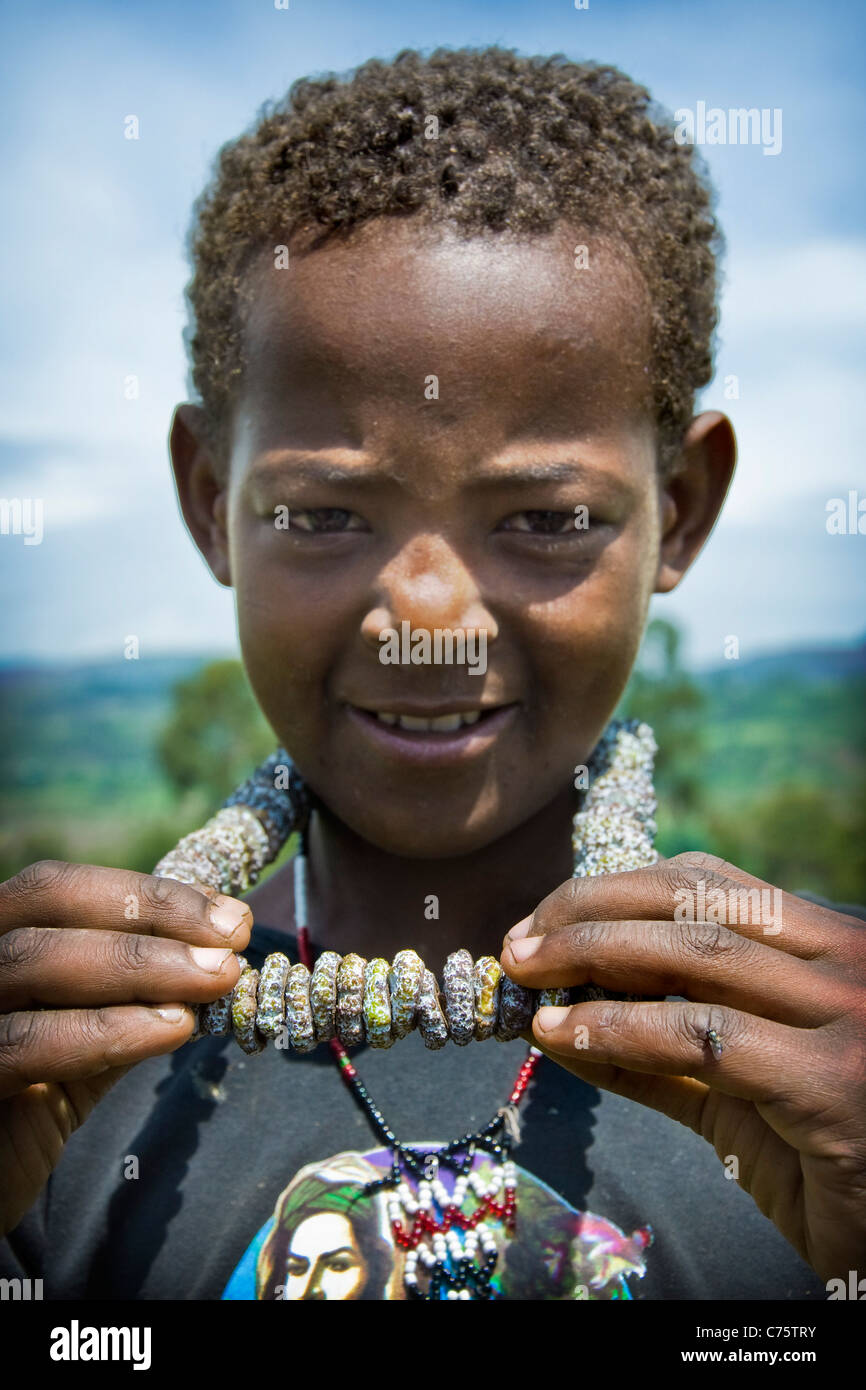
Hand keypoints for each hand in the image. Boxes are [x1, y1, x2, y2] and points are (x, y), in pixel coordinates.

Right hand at [0, 860, 251, 1236]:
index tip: (229, 917)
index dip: (149, 894)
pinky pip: (27, 1042)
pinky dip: (107, 1029)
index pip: (62, 888)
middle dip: (152, 914)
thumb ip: (134, 992)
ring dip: (142, 964)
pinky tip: (174, 1029)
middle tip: (231, 943)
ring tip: (215, 979)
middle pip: (48, 903)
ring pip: (36, 959)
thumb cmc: (29, 1103)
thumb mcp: (89, 1037)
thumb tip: (217, 944)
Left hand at [499, 851, 865, 1283]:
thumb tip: (552, 1016)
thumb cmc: (818, 1162)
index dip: (614, 891)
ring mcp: (852, 1016)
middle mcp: (852, 962)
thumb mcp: (734, 1089)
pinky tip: (562, 1034)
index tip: (543, 919)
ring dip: (592, 957)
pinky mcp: (837, 1083)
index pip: (709, 882)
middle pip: (696, 902)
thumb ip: (655, 1050)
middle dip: (591, 912)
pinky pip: (705, 1038)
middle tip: (518, 946)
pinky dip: (620, 1028)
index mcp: (832, 945)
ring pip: (698, 954)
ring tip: (526, 980)